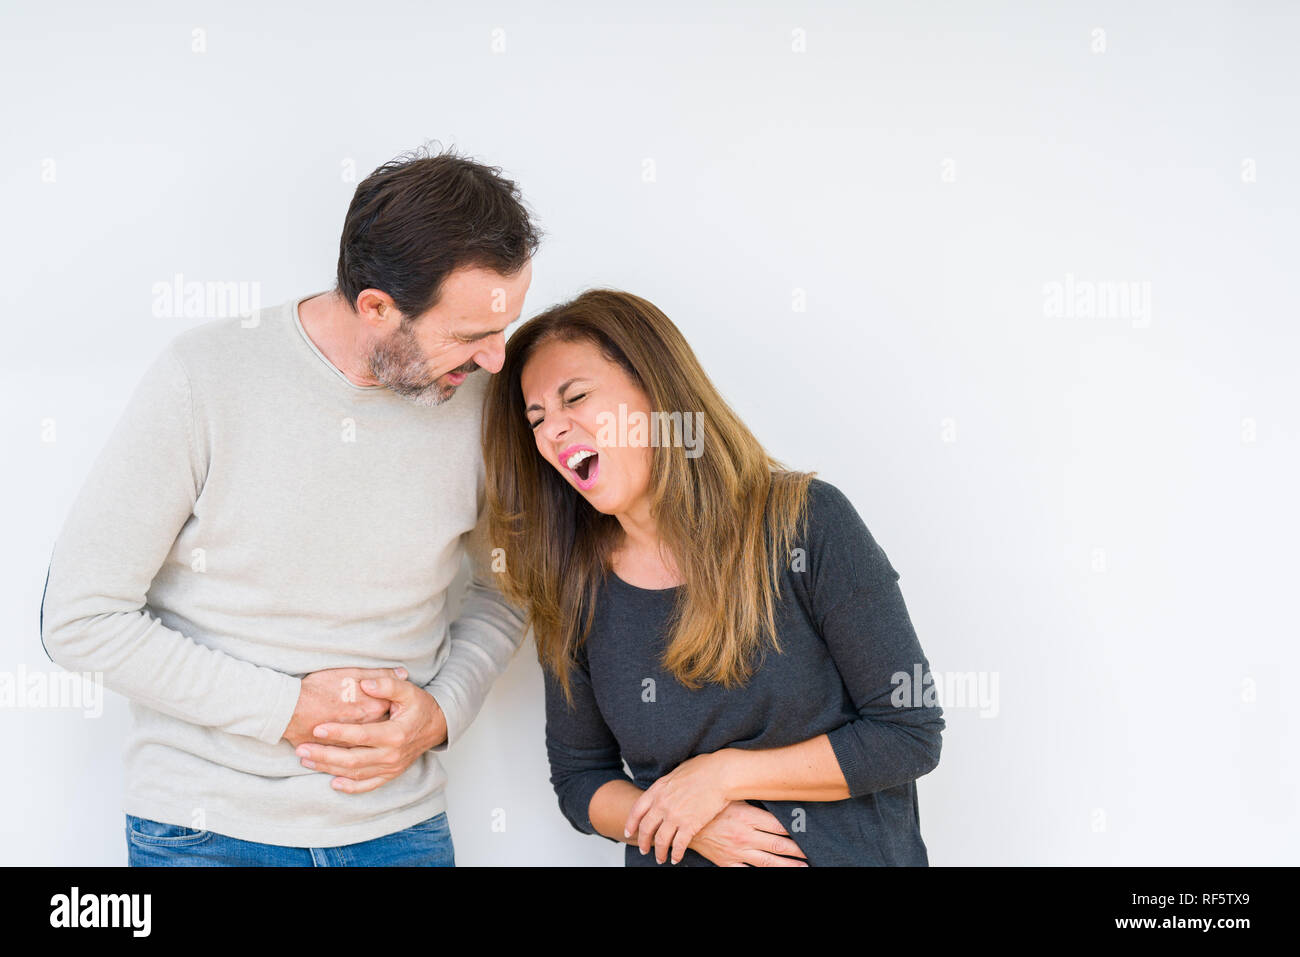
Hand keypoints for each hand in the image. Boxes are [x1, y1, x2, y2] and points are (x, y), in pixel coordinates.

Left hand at [294, 676, 446, 794]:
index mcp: (395, 734)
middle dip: (324, 755)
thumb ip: (387, 684)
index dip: (338, 733)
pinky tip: (332, 783)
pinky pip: (368, 785)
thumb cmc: (420, 706)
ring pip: (355, 773)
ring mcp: (391, 767)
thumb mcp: (408, 690)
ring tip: (306, 761)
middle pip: (352, 760)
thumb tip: (365, 682)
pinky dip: (350, 787)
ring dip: (329, 769)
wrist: (437, 727)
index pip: (361, 736)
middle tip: (301, 749)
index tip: (317, 728)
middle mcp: (392, 755)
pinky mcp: (390, 774)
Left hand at [624, 751, 732, 864]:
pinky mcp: (690, 825)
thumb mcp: (677, 772)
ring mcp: (675, 815)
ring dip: (658, 852)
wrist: (720, 774)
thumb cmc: (704, 768)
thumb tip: (666, 789)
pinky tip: (676, 858)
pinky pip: (678, 845)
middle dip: (643, 842)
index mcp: (658, 789)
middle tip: (644, 849)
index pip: (637, 810)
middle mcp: (662, 804)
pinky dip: (676, 854)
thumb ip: (667, 785)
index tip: (629, 832)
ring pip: (660, 840)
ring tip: (660, 858)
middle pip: (646, 828)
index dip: (631, 824)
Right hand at [690, 801, 807, 866]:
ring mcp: (736, 851)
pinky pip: (747, 872)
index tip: (808, 833)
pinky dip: (762, 874)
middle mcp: (744, 836)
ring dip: (787, 866)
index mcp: (746, 817)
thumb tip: (771, 791)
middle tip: (811, 855)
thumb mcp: (730, 796)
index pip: (778, 826)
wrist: (681, 822)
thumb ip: (750, 798)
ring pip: (767, 862)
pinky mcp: (726, 862)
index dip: (795, 831)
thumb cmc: (707, 805)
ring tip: (802, 867)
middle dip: (797, 851)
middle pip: (778, 846)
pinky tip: (773, 874)